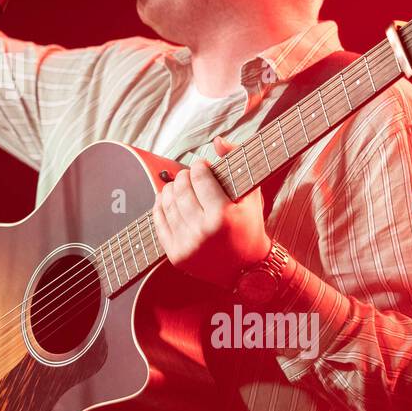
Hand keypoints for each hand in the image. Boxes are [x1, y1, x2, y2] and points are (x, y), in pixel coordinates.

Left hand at [152, 135, 271, 288]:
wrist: (247, 270)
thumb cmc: (251, 227)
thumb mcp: (251, 195)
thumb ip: (238, 162)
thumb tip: (217, 140)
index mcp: (222, 215)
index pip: (200, 178)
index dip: (200, 167)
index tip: (202, 165)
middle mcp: (203, 231)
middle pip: (181, 190)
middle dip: (184, 177)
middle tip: (189, 174)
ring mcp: (187, 245)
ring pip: (168, 204)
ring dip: (170, 189)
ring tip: (178, 185)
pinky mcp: (176, 255)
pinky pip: (159, 222)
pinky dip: (160, 206)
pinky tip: (166, 198)